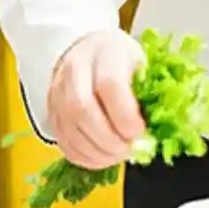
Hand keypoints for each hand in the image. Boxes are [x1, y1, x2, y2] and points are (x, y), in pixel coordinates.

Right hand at [47, 29, 147, 169]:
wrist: (88, 50)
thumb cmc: (120, 59)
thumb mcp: (142, 63)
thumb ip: (150, 93)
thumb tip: (156, 130)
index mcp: (105, 54)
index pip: (109, 85)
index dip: (125, 116)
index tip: (140, 132)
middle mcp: (75, 71)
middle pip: (83, 109)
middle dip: (109, 139)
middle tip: (128, 149)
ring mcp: (58, 93)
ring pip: (70, 128)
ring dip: (97, 152)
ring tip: (117, 155)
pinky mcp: (52, 112)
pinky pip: (63, 141)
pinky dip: (84, 156)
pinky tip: (101, 157)